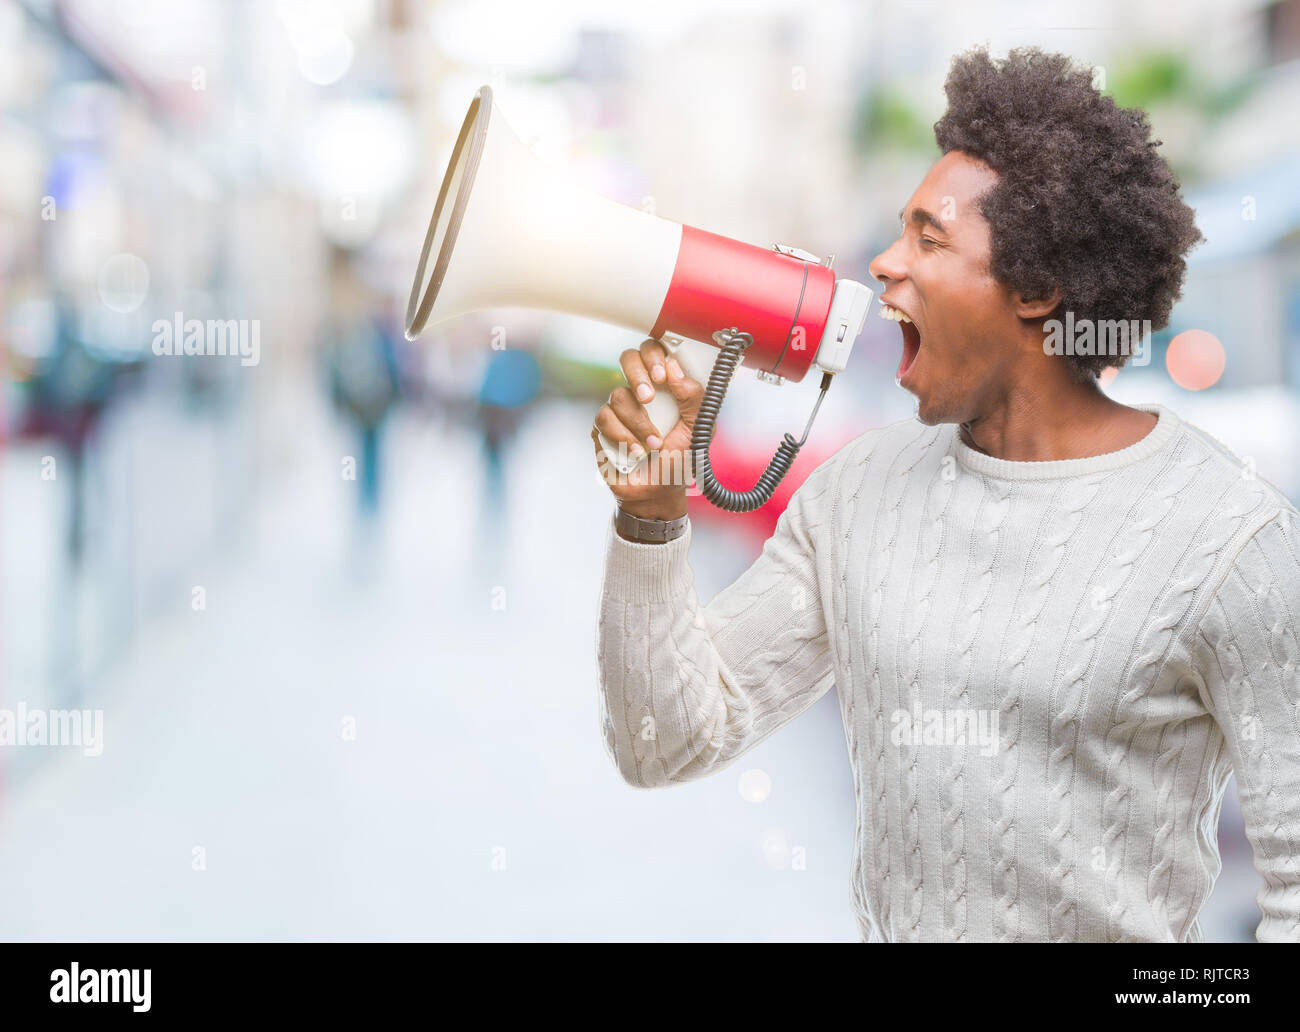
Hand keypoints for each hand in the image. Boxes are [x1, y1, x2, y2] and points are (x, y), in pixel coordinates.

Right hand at [591, 337, 702, 520]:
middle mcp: (641, 391)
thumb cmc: (680, 459)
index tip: (663, 376)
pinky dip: (623, 437)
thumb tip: (675, 370)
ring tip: (654, 445)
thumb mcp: (698, 428)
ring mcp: (620, 408)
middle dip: (638, 374)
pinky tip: (635, 452)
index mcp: (666, 387)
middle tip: (649, 398)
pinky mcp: (603, 427)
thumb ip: (694, 397)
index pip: (656, 352)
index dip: (655, 356)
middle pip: (628, 359)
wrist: (658, 492)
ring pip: (618, 395)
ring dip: (638, 423)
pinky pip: (605, 418)